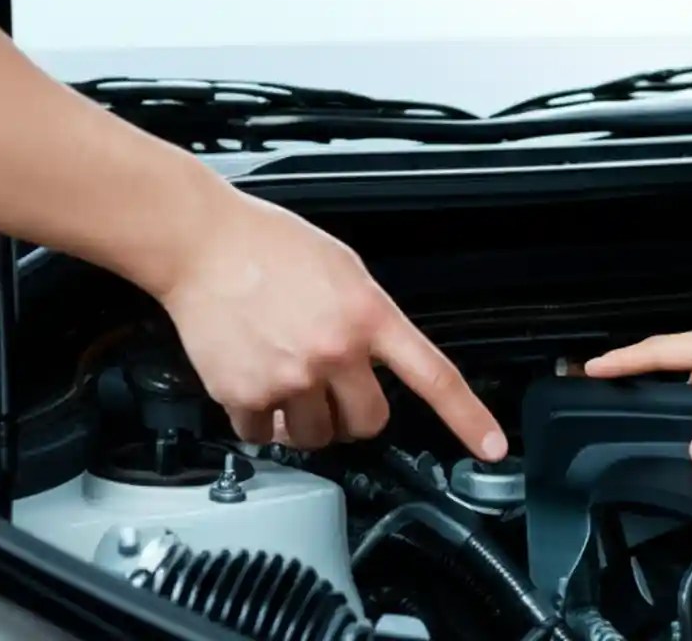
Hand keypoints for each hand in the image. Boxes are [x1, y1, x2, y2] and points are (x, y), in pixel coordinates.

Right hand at [158, 189, 506, 460]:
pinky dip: (260, 419)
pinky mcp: (245, 395)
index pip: (433, 376)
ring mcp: (290, 378)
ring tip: (286, 379)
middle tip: (332, 388)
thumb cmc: (265, 245)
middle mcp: (334, 351)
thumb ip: (367, 315)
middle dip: (354, 413)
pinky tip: (253, 382)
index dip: (467, 418)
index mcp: (367, 315)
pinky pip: (264, 434)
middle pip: (369, 422)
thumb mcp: (343, 268)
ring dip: (306, 420)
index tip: (490, 447)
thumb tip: (378, 356)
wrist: (201, 244)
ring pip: (317, 436)